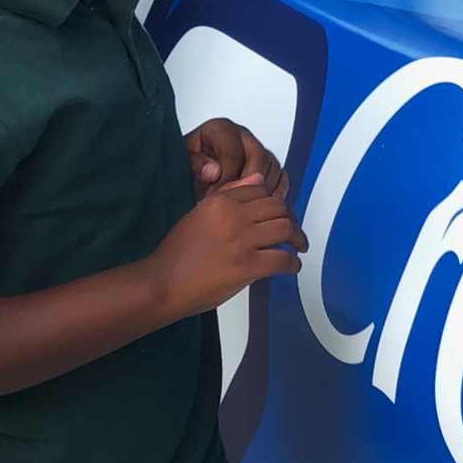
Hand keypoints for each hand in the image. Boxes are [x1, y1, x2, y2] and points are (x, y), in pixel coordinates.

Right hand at [153, 183, 307, 318]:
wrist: (163, 281)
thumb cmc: (177, 252)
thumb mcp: (199, 214)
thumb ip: (226, 197)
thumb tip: (257, 180)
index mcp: (220, 201)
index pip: (261, 189)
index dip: (275, 201)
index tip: (279, 213)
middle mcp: (234, 216)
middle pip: (278, 207)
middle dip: (290, 218)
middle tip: (293, 231)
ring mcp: (242, 241)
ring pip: (285, 229)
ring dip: (297, 238)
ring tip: (299, 246)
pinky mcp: (248, 266)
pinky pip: (282, 259)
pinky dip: (293, 263)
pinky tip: (292, 266)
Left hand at [186, 117, 287, 202]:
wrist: (193, 174)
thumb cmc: (189, 165)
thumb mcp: (183, 161)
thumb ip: (195, 164)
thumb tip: (213, 171)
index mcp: (221, 129)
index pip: (233, 153)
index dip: (225, 178)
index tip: (214, 196)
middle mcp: (243, 136)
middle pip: (259, 157)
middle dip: (246, 185)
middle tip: (233, 203)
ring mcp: (258, 150)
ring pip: (273, 168)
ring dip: (260, 191)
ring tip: (242, 207)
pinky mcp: (269, 165)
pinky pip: (281, 178)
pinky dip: (274, 193)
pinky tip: (257, 205)